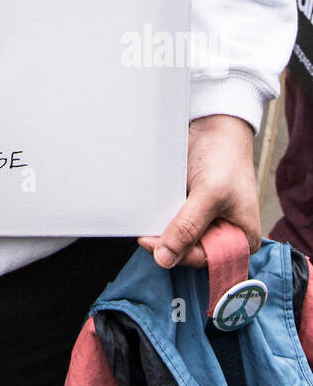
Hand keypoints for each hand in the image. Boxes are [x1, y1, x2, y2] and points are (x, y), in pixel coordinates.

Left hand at [138, 114, 259, 267]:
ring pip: (179, 237)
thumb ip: (188, 227)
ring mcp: (207, 221)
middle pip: (191, 250)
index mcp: (242, 239)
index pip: (206, 259)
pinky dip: (162, 217)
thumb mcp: (209, 195)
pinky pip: (174, 220)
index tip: (151, 243)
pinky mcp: (192, 208)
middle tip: (144, 232)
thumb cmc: (224, 158)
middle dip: (168, 242)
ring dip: (162, 231)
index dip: (178, 255)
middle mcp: (225, 234)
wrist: (215, 126)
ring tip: (146, 221)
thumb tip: (165, 258)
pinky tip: (150, 213)